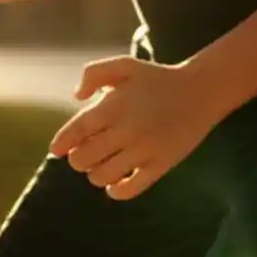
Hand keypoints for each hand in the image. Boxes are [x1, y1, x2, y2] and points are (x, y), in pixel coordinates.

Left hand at [48, 56, 223, 199]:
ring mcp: (144, 150)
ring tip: (101, 164)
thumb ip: (93, 74)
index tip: (56, 150)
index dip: (61, 143)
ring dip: (95, 173)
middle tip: (85, 153)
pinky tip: (114, 184)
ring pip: (102, 176)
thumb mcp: (124, 65)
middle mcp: (126, 130)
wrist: (200, 91)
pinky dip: (116, 191)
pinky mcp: (161, 165)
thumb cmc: (157, 78)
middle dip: (78, 158)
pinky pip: (130, 189)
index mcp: (113, 106)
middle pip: (84, 159)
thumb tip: (76, 98)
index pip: (76, 132)